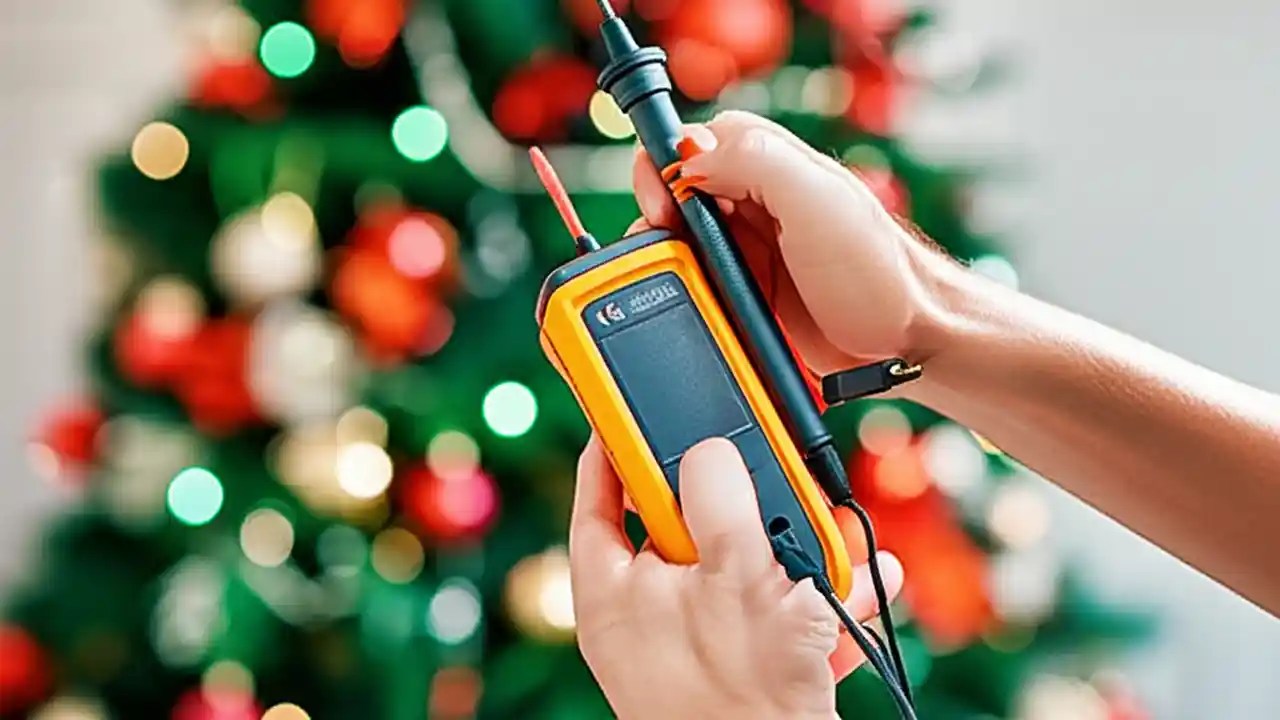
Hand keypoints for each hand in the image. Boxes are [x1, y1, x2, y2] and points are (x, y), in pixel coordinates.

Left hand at [570, 436, 903, 719]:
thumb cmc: (743, 701)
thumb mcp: (734, 574)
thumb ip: (718, 498)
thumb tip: (710, 452)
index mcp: (613, 589)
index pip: (597, 496)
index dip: (618, 444)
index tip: (638, 406)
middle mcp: (647, 612)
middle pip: (686, 520)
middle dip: (746, 498)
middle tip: (776, 479)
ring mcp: (694, 638)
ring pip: (741, 561)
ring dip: (797, 545)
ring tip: (838, 541)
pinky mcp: (740, 661)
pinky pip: (772, 604)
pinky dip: (812, 593)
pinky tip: (855, 585)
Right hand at [630, 110, 951, 376]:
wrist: (905, 342)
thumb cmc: (877, 271)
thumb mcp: (817, 199)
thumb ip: (753, 161)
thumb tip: (688, 160)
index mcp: (770, 161)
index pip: (691, 140)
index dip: (663, 167)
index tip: (665, 207)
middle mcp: (756, 198)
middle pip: (675, 190)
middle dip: (658, 218)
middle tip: (667, 250)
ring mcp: (752, 245)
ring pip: (681, 240)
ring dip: (670, 260)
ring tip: (683, 283)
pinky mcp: (750, 289)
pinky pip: (698, 282)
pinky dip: (688, 292)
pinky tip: (699, 307)